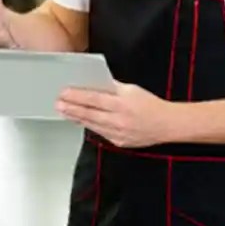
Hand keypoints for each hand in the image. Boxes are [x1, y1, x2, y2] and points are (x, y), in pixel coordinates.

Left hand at [57, 83, 174, 147]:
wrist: (167, 124)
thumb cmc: (150, 105)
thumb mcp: (132, 90)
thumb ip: (112, 87)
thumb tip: (94, 83)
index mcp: (122, 103)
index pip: (94, 99)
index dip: (77, 96)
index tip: (64, 93)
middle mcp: (118, 120)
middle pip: (89, 113)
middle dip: (71, 108)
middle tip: (57, 103)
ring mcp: (118, 133)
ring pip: (92, 125)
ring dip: (76, 118)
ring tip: (64, 112)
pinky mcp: (119, 142)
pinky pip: (100, 133)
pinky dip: (89, 126)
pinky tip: (79, 121)